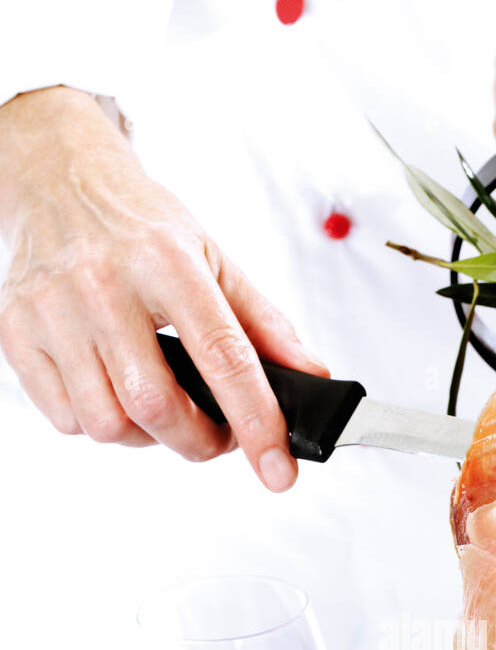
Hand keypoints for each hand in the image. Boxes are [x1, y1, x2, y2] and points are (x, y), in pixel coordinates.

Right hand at [0, 87, 327, 489]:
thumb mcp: (214, 259)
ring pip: (107, 424)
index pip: (223, 358)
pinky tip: (114, 391)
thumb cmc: (141, 227)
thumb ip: (266, 324)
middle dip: (199, 441)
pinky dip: (99, 424)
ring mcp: (53, 310)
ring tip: (161, 406)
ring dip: (147, 437)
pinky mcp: (16, 332)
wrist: (61, 181)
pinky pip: (64, 419)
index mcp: (166, 261)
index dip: (256, 422)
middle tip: (215, 434)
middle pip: (156, 406)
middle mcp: (103, 284)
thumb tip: (311, 377)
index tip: (278, 469)